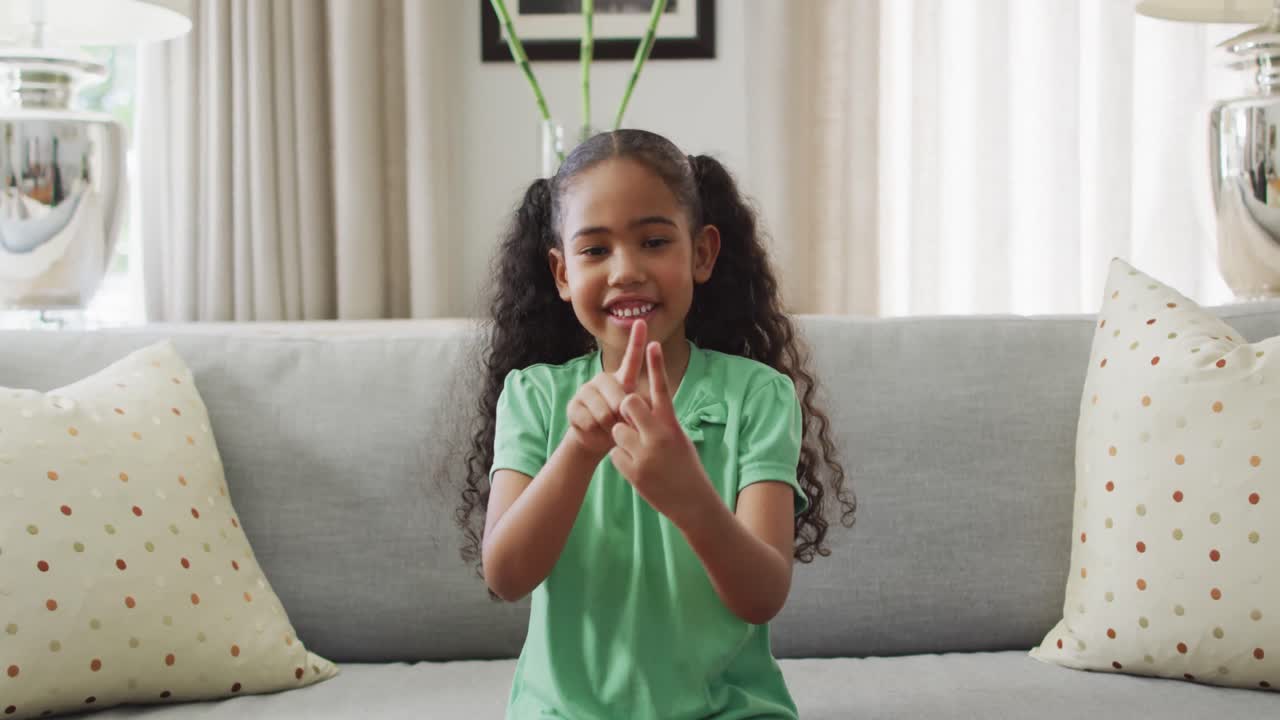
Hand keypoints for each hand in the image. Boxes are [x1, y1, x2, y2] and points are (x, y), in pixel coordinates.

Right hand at [565, 319, 647, 457]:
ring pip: (601, 410)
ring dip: (608, 425)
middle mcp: (603, 380)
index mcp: (622, 379)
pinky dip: (594, 430)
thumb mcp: (634, 416)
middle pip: (616, 394)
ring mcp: (586, 391)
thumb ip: (635, 407)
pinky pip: (588, 420)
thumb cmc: (621, 425)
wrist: (597, 441)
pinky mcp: (573, 405)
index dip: (636, 340)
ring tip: (608, 426)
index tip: (641, 322)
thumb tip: (622, 405)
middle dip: (621, 412)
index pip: (631, 358)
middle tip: (621, 421)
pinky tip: (594, 429)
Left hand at [610, 341, 715, 524]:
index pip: (662, 389)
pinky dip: (623, 460)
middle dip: (625, 410)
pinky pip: (615, 454)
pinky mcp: (633, 472)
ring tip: (641, 453)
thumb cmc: (686, 466)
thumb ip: (659, 421)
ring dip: (624, 439)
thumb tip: (634, 406)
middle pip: (628, 403)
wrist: (692, 502)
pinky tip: (639, 469)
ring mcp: (645, 455)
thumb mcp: (679, 438)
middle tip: (633, 422)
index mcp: (672, 424)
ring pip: (617, 431)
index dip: (656, 365)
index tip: (652, 343)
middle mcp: (659, 436)